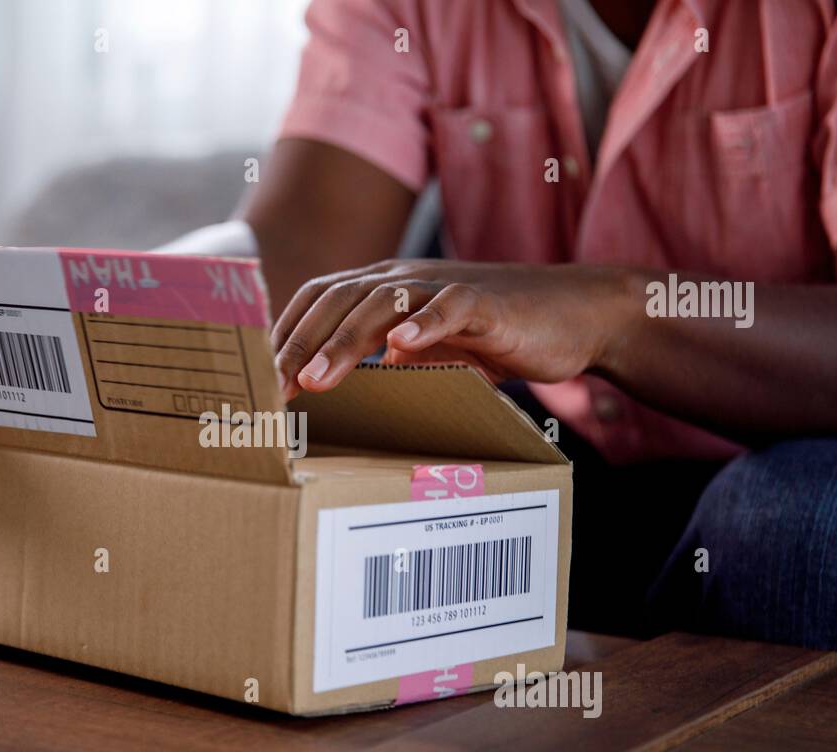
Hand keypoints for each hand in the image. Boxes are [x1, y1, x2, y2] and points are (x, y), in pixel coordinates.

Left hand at [270, 259, 635, 399]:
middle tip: (273, 389)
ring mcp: (445, 286)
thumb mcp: (429, 348)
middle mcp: (407, 277)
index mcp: (387, 286)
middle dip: (300, 345)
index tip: (260, 376)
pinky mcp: (488, 303)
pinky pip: (451, 306)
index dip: (286, 333)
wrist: (576, 313)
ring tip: (315, 380)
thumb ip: (384, 357)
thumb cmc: (496, 334)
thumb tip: (335, 385)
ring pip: (383, 302)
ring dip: (344, 341)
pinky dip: (425, 325)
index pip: (320, 298)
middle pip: (338, 299)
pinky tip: (400, 351)